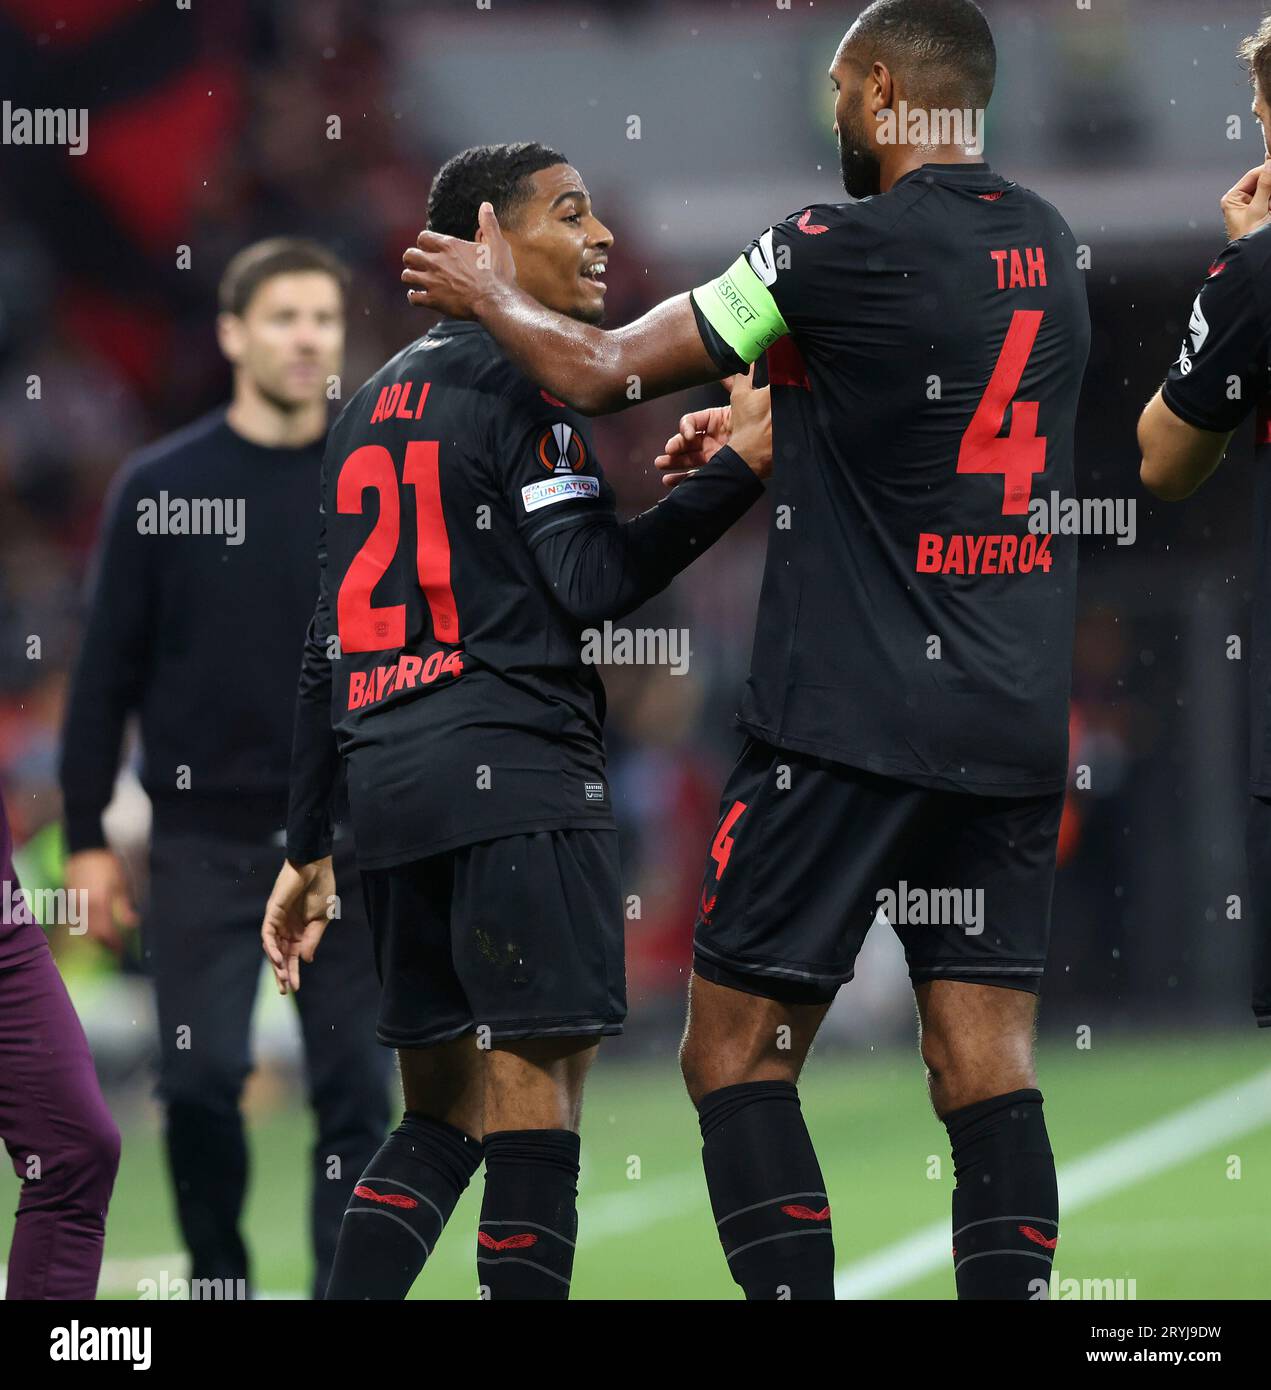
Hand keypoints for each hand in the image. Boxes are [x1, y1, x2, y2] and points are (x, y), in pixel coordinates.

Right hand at [64, 848, 137, 952]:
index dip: (114, 944)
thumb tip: (134, 922)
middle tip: (114, 949)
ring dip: (93, 936)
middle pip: (92, 934)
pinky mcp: (70, 899)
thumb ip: (125, 906)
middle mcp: (84, 907)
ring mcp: (75, 903)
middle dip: (103, 943)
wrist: (85, 849)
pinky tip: (93, 926)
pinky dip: (85, 926)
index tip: (121, 951)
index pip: (107, 931)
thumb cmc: (106, 864)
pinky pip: (76, 919)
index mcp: (99, 904)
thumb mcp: (121, 884)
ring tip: (105, 940)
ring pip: (82, 928)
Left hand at [261, 856, 335, 994]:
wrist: (316, 866)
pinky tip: (278, 959)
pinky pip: (268, 934)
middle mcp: (286, 928)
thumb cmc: (321, 889)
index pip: (293, 956)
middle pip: (281, 956)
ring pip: (273, 948)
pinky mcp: (272, 912)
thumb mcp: (321, 919)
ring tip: (283, 980)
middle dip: (282, 974)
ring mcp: (277, 921)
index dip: (293, 972)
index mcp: (299, 931)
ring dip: (276, 964)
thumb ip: (312, 939)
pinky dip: (272, 947)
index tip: (295, 989)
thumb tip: (306, 960)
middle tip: (285, 991)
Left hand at [401, 202, 516, 318]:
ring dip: (411, 276)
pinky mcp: (433, 301)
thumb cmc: (497, 274)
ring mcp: (433, 282)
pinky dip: (413, 297)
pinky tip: (417, 295)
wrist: (495, 301)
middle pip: (409, 255)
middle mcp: (436, 262)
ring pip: (407, 276)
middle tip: (419, 263)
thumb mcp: (497, 244)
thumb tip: (486, 206)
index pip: (423, 237)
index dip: (424, 242)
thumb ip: (489, 224)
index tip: (429, 248)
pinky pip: (413, 298)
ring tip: (417, 278)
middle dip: (412, 258)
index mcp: (449, 246)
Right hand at [654, 365, 771, 487]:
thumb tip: (746, 359)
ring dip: (672, 461)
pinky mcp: (717, 470)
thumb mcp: (746, 395)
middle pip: (688, 441)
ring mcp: (715, 455)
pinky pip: (696, 475)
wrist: (770, 447)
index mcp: (718, 420)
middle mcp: (715, 437)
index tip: (689, 433)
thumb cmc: (758, 421)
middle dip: (675, 444)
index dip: (687, 426)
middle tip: (669, 450)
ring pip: (688, 458)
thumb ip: (742, 378)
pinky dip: (682, 478)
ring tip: (660, 464)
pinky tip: (669, 481)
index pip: (694, 421)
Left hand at [1221, 161, 1270, 240]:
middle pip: (1262, 180)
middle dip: (1270, 184)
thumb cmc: (1247, 239)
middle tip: (1270, 199)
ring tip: (1268, 207)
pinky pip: (1269, 198)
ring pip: (1268, 189)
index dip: (1267, 169)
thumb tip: (1269, 165)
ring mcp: (1251, 205)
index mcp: (1232, 198)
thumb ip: (1265, 186)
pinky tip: (1269, 208)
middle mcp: (1240, 200)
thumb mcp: (1257, 210)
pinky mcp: (1260, 210)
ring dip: (1270, 195)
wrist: (1250, 256)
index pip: (1252, 175)